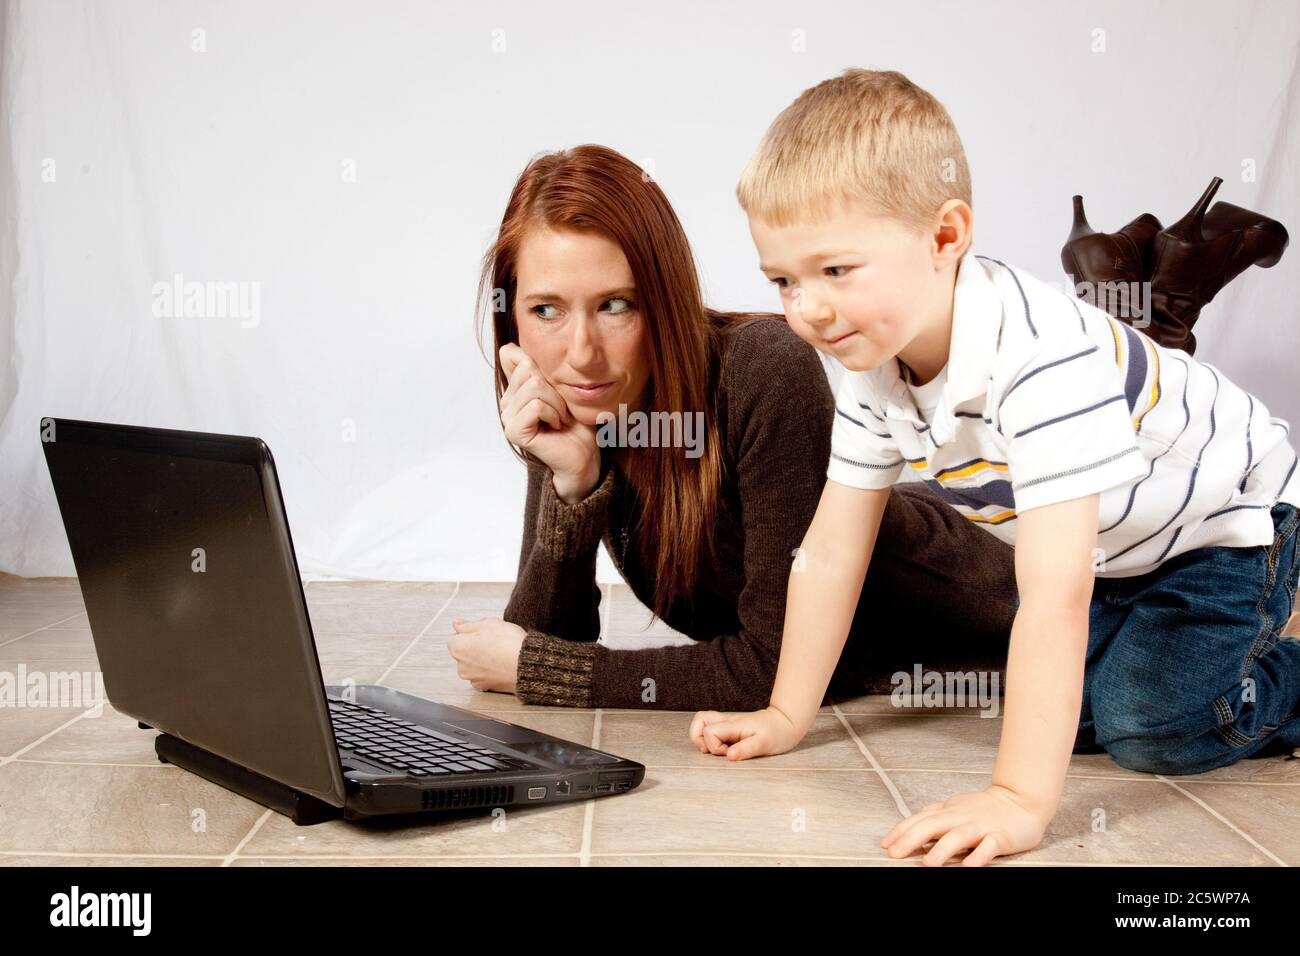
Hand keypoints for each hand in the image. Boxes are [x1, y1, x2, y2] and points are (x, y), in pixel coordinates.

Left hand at [447, 618, 525, 692]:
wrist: (526, 665)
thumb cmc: (508, 643)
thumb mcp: (487, 623)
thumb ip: (467, 625)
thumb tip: (457, 624)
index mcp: (458, 648)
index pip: (454, 638)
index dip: (469, 633)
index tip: (480, 632)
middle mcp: (462, 666)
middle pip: (463, 653)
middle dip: (473, 647)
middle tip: (492, 640)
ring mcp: (473, 678)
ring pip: (473, 665)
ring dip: (481, 660)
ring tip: (499, 652)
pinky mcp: (485, 687)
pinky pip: (483, 675)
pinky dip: (489, 671)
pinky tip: (501, 663)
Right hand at [498, 343, 599, 500]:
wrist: (583, 453)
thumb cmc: (575, 421)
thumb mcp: (558, 385)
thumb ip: (538, 368)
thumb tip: (511, 346)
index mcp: (514, 389)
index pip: (510, 354)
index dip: (535, 362)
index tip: (552, 386)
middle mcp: (506, 402)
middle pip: (528, 369)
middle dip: (554, 387)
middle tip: (561, 409)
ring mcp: (507, 417)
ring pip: (534, 387)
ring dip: (557, 403)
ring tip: (560, 418)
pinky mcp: (514, 431)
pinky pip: (536, 406)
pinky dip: (554, 414)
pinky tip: (556, 426)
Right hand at [688, 706, 802, 759]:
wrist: (786, 722)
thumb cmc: (777, 733)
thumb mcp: (764, 743)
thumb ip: (745, 749)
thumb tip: (728, 756)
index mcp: (733, 724)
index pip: (710, 731)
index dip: (714, 746)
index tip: (728, 753)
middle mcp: (727, 721)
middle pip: (699, 720)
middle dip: (698, 738)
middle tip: (713, 751)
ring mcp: (727, 723)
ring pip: (703, 723)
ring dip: (703, 738)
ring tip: (717, 750)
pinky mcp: (730, 727)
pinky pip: (711, 729)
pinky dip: (710, 739)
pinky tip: (723, 748)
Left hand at [880, 785, 1048, 865]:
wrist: (1021, 800)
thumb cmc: (984, 808)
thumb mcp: (954, 808)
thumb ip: (934, 818)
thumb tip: (906, 831)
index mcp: (948, 811)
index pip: (920, 819)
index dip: (901, 831)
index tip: (885, 844)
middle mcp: (961, 817)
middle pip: (933, 825)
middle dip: (911, 839)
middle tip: (895, 854)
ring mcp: (981, 826)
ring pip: (958, 836)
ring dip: (942, 850)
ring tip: (927, 864)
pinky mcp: (1001, 837)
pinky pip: (989, 846)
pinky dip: (978, 856)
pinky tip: (969, 867)